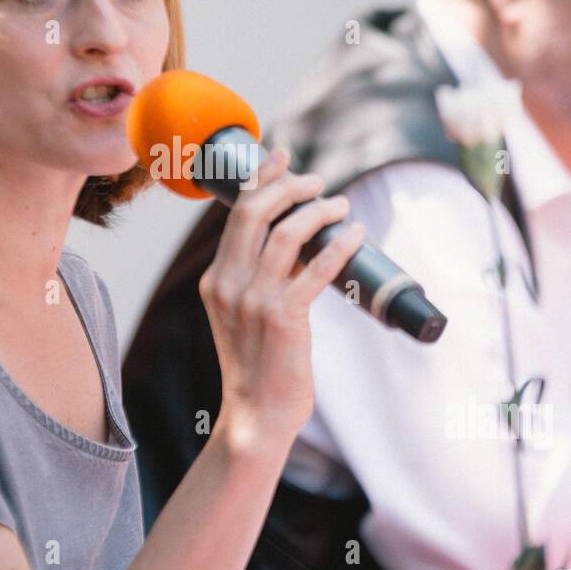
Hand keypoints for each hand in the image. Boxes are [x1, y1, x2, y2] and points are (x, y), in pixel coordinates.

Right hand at [198, 146, 365, 441]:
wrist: (256, 414)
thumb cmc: (259, 365)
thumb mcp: (246, 314)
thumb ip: (261, 278)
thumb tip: (301, 240)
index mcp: (215, 281)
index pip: (236, 215)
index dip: (261, 179)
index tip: (282, 155)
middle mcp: (227, 285)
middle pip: (255, 213)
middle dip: (289, 187)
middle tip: (318, 181)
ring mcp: (253, 301)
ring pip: (286, 234)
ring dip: (318, 212)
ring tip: (340, 206)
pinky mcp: (282, 318)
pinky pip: (315, 269)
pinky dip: (338, 246)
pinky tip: (355, 235)